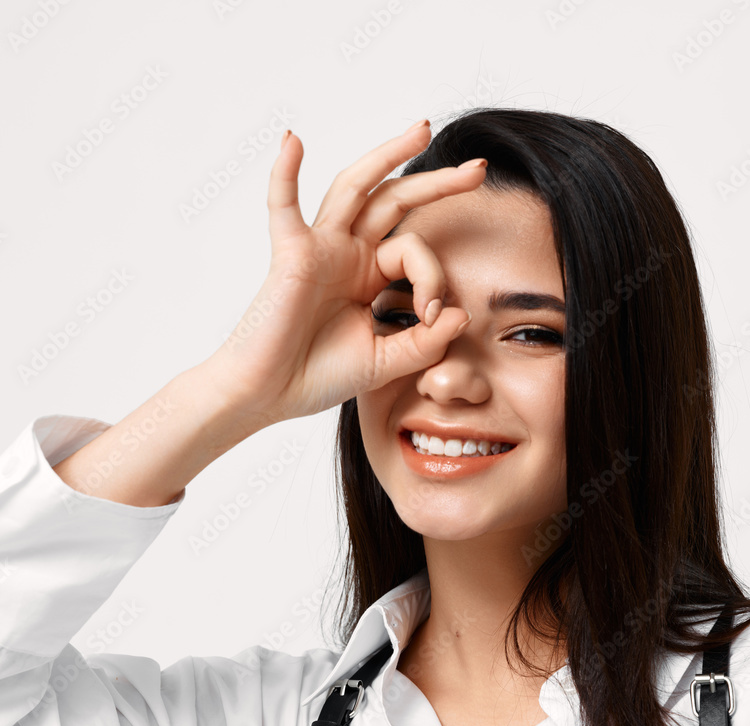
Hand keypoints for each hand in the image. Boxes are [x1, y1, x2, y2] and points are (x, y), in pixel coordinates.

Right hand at [205, 121, 485, 430]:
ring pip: (354, 187)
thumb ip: (425, 342)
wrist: (269, 395)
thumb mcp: (386, 362)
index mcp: (368, 276)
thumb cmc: (316, 377)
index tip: (434, 316)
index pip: (414, 252)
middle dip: (437, 183)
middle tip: (478, 169)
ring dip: (386, 155)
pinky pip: (283, 206)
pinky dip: (284, 173)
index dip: (434, 277)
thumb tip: (463, 314)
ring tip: (421, 128)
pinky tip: (292, 140)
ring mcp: (319, 249)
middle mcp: (347, 254)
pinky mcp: (291, 254)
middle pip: (394, 201)